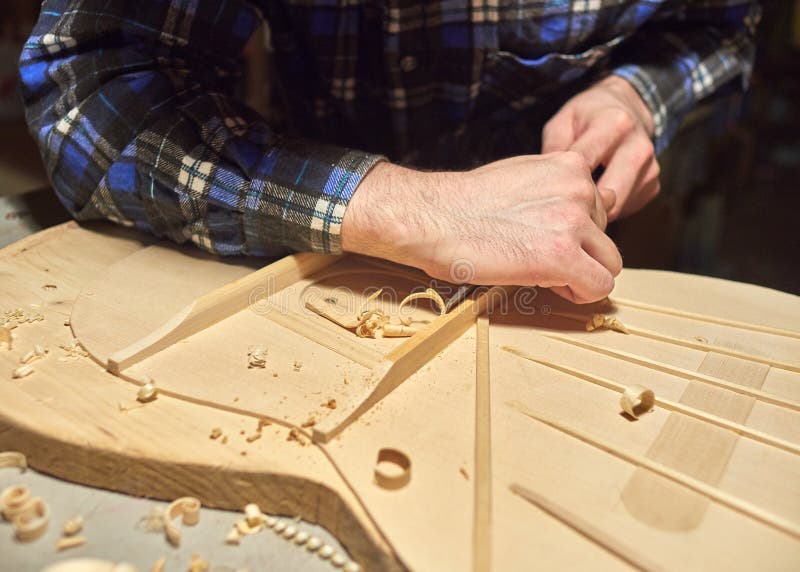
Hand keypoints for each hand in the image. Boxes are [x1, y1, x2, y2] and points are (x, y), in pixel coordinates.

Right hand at [341, 154, 621, 303]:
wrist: (432, 218)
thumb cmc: (461, 204)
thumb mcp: (518, 178)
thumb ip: (551, 192)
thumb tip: (563, 219)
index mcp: (569, 166)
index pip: (598, 209)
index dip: (574, 232)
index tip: (544, 238)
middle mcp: (580, 189)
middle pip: (606, 238)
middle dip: (579, 254)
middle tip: (537, 258)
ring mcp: (574, 221)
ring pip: (609, 264)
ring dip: (579, 274)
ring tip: (540, 272)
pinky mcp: (562, 256)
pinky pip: (599, 286)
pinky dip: (578, 293)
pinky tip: (547, 285)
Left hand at [542, 75, 659, 220]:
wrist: (628, 107)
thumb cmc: (588, 116)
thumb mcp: (562, 122)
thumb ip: (553, 150)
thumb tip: (545, 185)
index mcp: (615, 124)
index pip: (585, 166)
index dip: (562, 184)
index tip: (547, 194)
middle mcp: (638, 146)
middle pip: (608, 196)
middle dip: (583, 206)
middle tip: (561, 208)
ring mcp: (650, 169)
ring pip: (617, 207)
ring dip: (595, 210)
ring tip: (577, 199)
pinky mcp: (652, 186)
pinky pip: (625, 209)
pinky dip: (608, 208)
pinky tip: (596, 195)